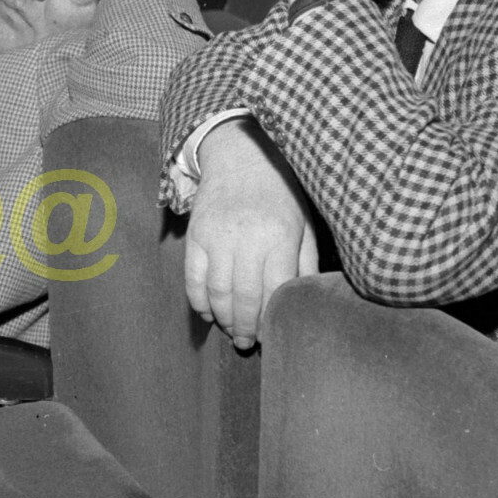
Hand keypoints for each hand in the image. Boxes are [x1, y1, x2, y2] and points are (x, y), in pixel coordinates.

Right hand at [184, 120, 318, 350]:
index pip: (274, 291)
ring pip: (216, 293)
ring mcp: (217, 237)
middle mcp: (247, 238)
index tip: (271, 335)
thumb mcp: (303, 224)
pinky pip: (193, 278)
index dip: (270, 319)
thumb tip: (304, 302)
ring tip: (230, 331)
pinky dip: (198, 301)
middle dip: (245, 327)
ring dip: (222, 319)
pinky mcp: (196, 235)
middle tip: (247, 343)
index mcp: (279, 236)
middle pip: (243, 297)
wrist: (242, 154)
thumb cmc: (281, 192)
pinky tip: (208, 313)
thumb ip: (305, 264)